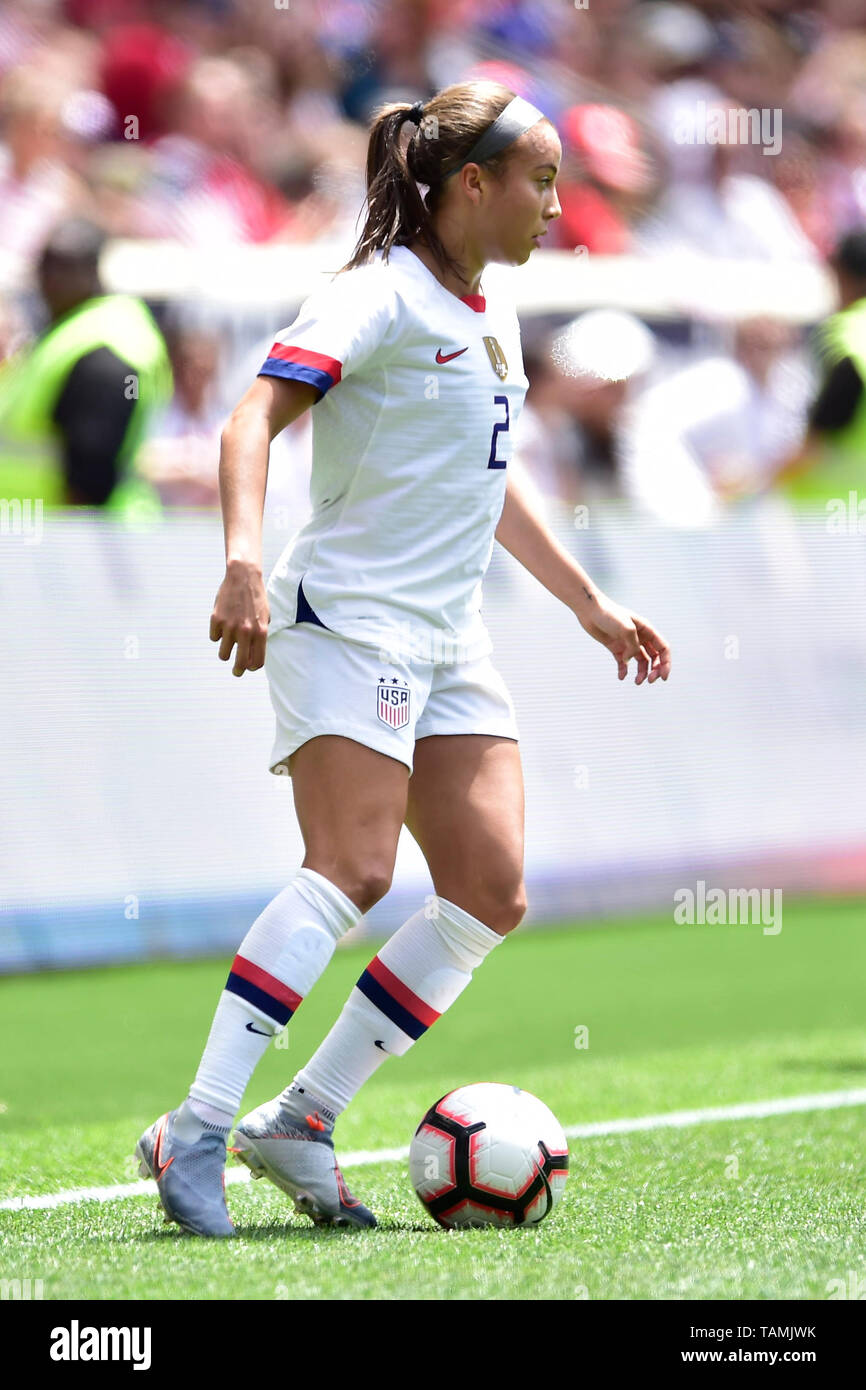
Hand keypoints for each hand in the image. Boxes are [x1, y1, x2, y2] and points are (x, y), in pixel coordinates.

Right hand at [209, 560, 269, 676]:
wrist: (243, 578)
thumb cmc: (256, 598)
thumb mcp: (265, 617)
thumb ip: (260, 636)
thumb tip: (253, 655)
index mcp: (260, 632)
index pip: (257, 661)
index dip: (252, 667)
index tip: (249, 667)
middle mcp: (245, 632)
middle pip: (240, 663)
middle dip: (238, 671)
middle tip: (236, 672)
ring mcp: (229, 626)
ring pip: (223, 653)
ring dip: (225, 652)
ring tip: (227, 643)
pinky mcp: (216, 620)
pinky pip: (214, 637)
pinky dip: (217, 634)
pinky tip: (222, 622)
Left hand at [576, 593, 670, 684]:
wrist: (589, 610)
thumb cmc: (608, 614)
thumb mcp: (625, 628)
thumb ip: (632, 645)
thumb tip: (630, 659)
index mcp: (646, 630)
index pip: (662, 648)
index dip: (666, 663)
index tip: (663, 677)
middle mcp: (640, 637)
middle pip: (654, 657)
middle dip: (655, 670)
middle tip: (650, 681)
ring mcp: (628, 643)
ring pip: (640, 661)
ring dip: (641, 673)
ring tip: (636, 682)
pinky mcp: (616, 648)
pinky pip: (623, 663)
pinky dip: (624, 670)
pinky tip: (621, 677)